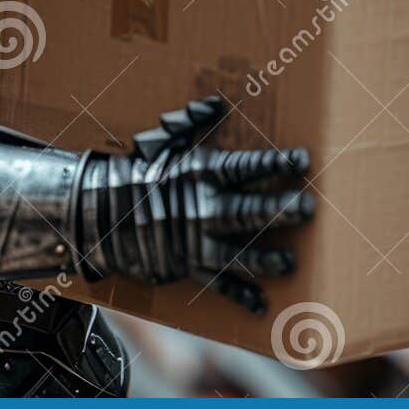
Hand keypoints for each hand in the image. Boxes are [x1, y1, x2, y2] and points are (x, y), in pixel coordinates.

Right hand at [75, 97, 313, 312]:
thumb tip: (219, 104)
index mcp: (201, 173)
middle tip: (308, 208)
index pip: (246, 167)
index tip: (303, 160)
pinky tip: (261, 305)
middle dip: (281, 210)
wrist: (100, 212)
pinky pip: (218, 285)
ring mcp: (195, 241)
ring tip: (290, 263)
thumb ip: (195, 121)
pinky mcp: (187, 266)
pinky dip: (240, 296)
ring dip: (267, 259)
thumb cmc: (138, 170)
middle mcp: (202, 208)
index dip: (276, 163)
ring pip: (239, 253)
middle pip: (249, 210)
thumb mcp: (165, 139)